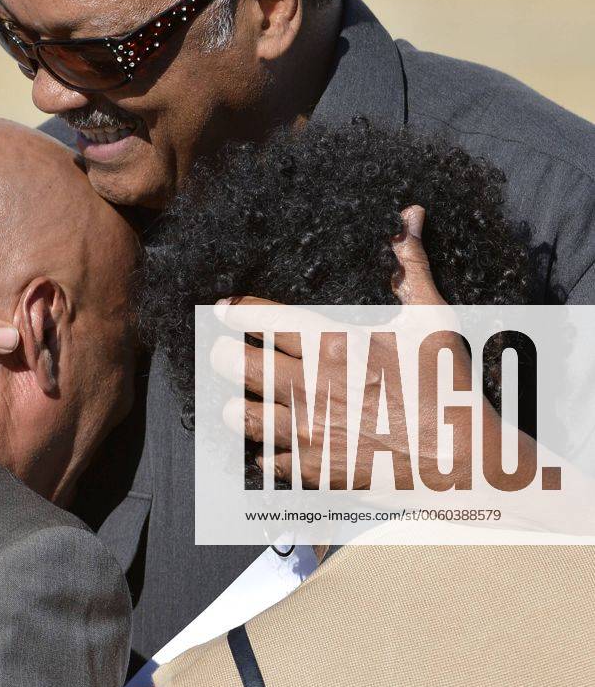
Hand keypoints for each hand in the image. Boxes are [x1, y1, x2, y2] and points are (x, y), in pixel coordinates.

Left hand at [214, 206, 474, 489]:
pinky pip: (267, 462)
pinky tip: (270, 447)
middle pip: (237, 365)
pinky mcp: (315, 471)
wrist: (464, 462)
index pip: (263, 321)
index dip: (235, 312)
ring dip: (237, 406)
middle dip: (223, 355)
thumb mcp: (430, 318)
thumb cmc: (447, 385)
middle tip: (223, 352)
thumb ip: (409, 266)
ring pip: (241, 416)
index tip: (222, 309)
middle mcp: (310, 386)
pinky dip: (265, 455)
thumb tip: (410, 214)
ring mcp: (309, 432)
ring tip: (238, 401)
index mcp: (332, 345)